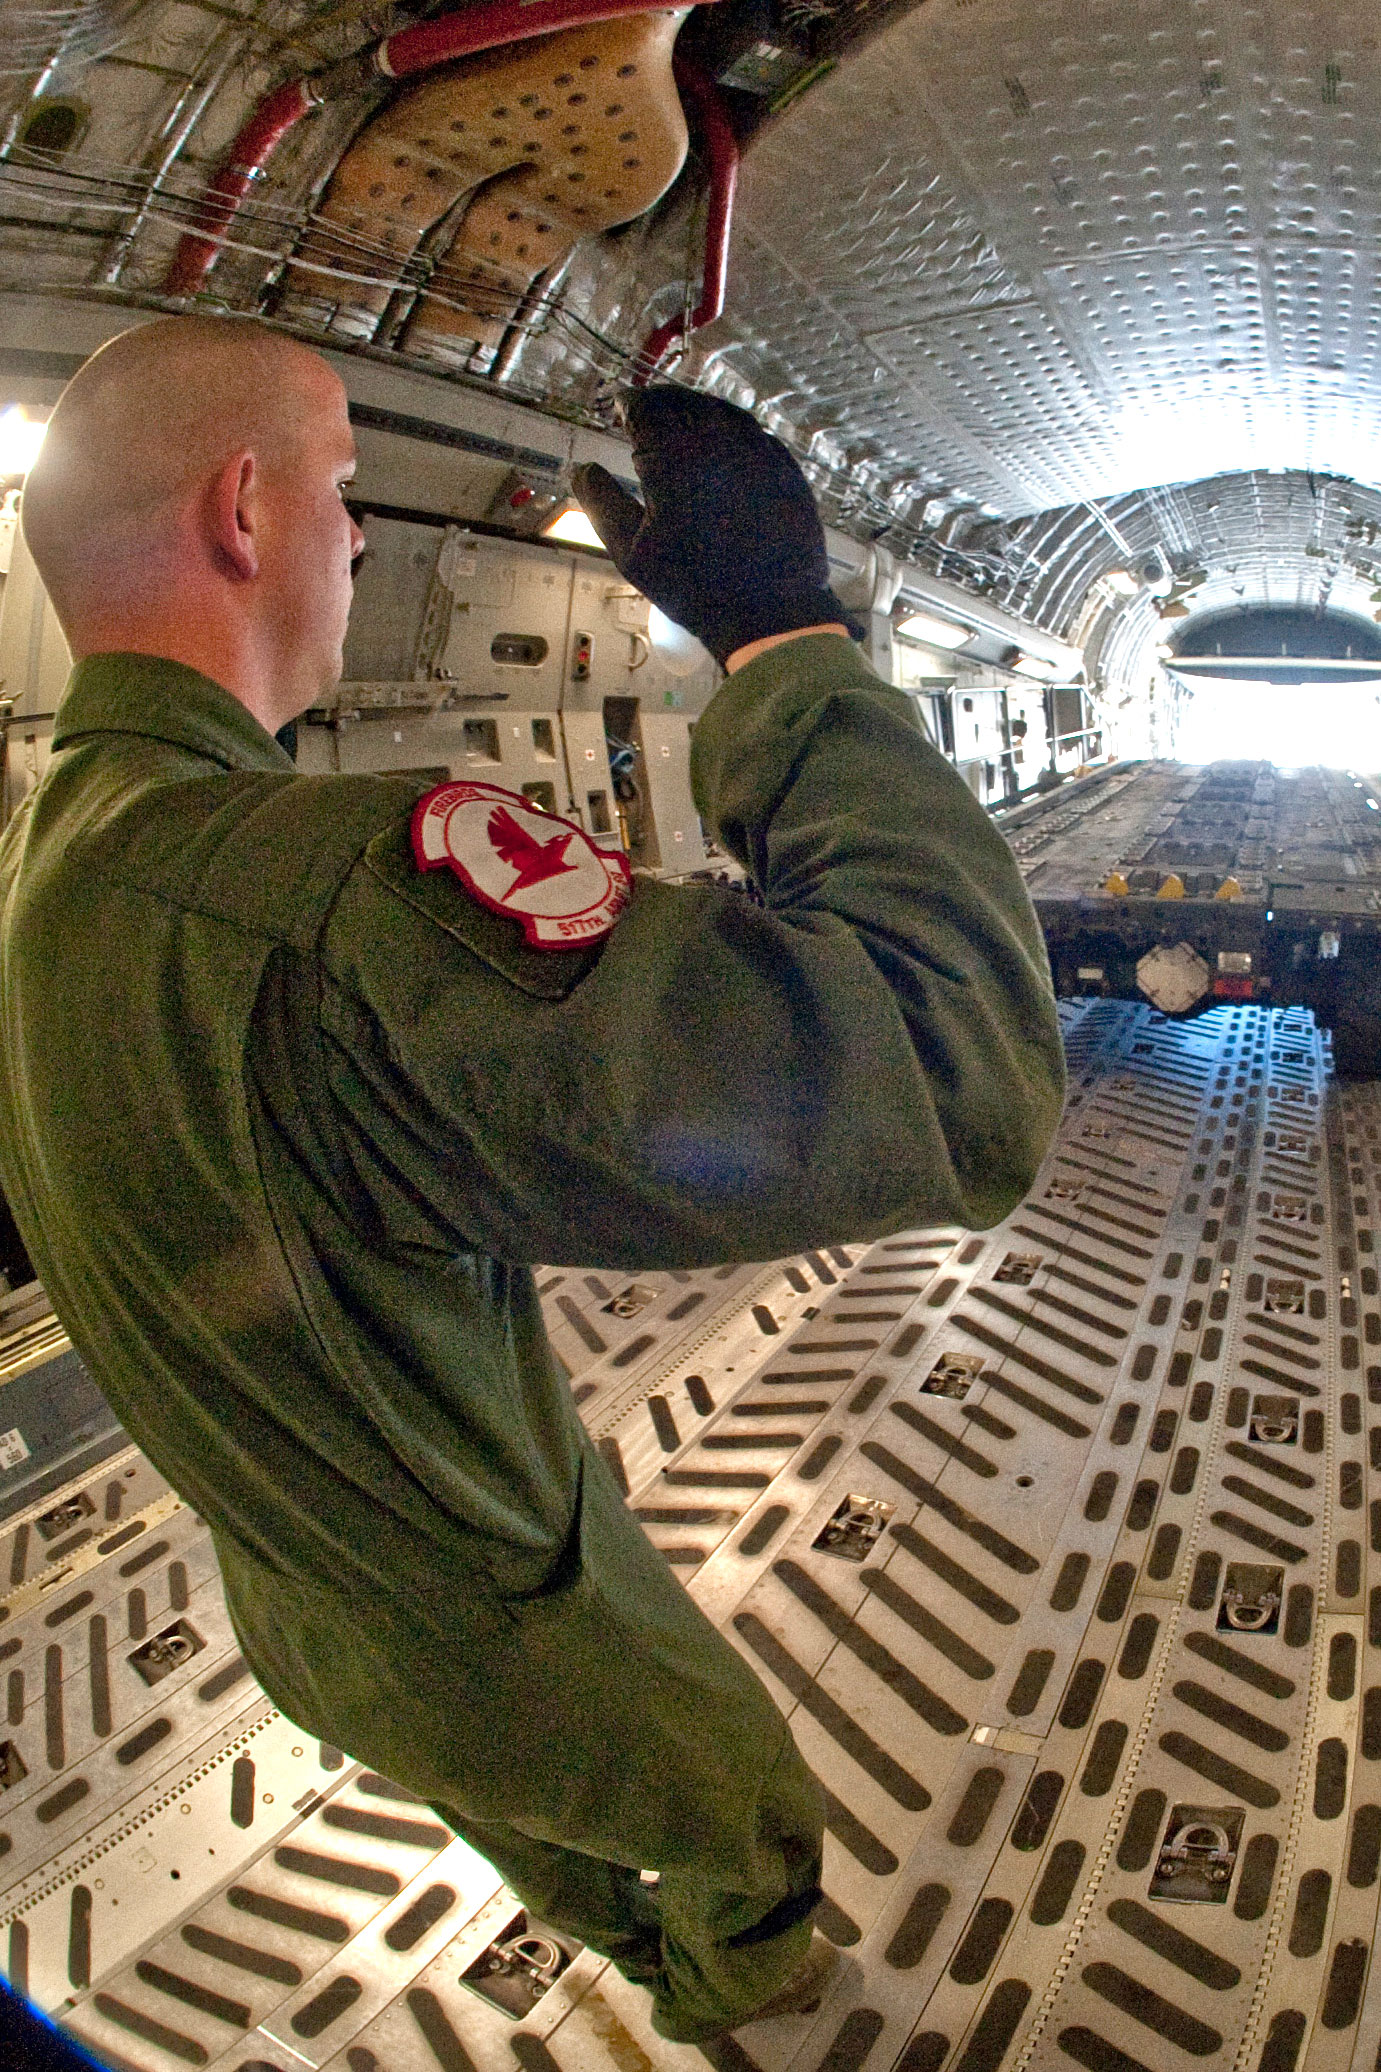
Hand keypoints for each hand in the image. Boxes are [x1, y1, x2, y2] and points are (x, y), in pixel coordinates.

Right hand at [571, 387, 857, 667]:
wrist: (769, 613)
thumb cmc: (695, 587)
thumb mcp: (631, 552)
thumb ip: (601, 501)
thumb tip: (582, 469)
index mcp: (675, 454)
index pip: (644, 404)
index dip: (626, 402)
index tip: (619, 406)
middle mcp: (719, 440)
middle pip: (682, 400)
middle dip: (660, 403)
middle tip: (646, 412)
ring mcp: (758, 450)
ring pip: (721, 411)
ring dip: (696, 412)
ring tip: (681, 427)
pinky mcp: (786, 468)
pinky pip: (753, 433)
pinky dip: (732, 433)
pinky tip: (723, 451)